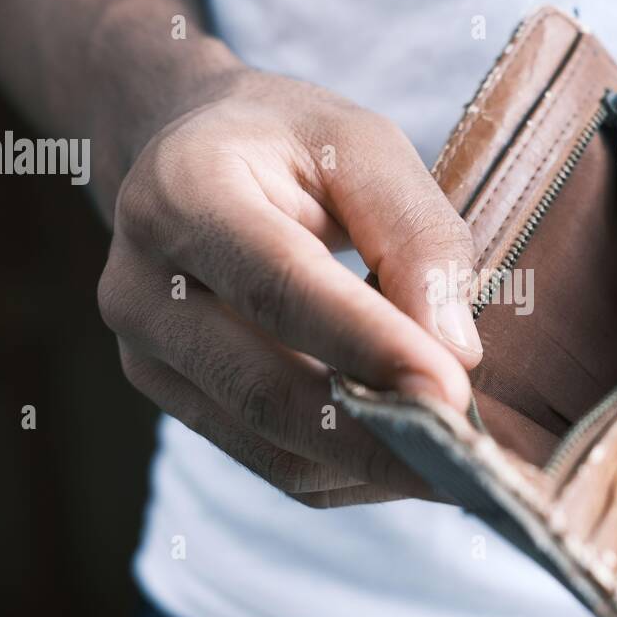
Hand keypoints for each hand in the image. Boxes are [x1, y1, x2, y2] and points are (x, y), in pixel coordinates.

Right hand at [98, 64, 483, 506]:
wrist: (191, 156)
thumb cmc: (290, 144)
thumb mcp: (364, 147)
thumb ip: (415, 235)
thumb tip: (456, 354)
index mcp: (184, 192)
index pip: (279, 286)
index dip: (368, 346)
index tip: (453, 393)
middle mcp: (144, 284)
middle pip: (265, 390)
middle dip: (378, 436)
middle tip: (472, 458)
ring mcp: (147, 354)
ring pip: (271, 448)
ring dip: (373, 465)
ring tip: (457, 461)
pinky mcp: (173, 401)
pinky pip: (273, 464)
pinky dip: (351, 472)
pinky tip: (407, 453)